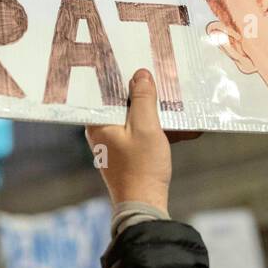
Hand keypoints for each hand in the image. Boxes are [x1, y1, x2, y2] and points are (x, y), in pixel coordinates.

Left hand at [85, 69, 199, 214]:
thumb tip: (140, 74)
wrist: (144, 205)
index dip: (120, 75)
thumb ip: (143, 99)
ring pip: (130, 115)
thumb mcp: (146, 127)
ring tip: (166, 95)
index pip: (104, 89)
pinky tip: (171, 121)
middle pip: (119, 101)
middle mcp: (100, 130)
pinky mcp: (125, 151)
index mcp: (97, 122)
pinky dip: (152, 124)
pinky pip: (137, 129)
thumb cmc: (142, 168)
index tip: (135, 61)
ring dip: (148, 107)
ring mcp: (112, 141)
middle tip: (154, 74)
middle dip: (138, 90)